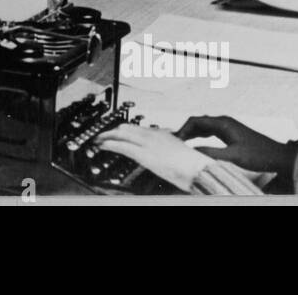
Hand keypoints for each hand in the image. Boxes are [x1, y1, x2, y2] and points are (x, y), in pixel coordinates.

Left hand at [94, 124, 210, 191]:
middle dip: (112, 131)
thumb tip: (163, 153)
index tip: (116, 133)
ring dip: (107, 137)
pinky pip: (122, 146)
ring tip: (98, 140)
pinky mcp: (144, 154)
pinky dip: (109, 145)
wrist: (198, 169)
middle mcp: (153, 135)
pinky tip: (102, 146)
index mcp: (161, 134)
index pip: (137, 128)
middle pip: (126, 128)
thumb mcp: (179, 153)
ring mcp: (148, 143)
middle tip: (102, 135)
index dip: (123, 130)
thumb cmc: (192, 165)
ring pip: (121, 134)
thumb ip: (169, 149)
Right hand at [176, 115, 294, 172]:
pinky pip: (209, 131)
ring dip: (191, 133)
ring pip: (203, 126)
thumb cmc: (258, 155)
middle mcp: (223, 121)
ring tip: (180, 143)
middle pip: (198, 122)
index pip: (196, 121)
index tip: (174, 140)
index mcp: (223, 123)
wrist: (277, 156)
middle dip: (184, 130)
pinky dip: (199, 135)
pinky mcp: (230, 133)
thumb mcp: (233, 156)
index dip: (182, 129)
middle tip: (173, 142)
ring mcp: (227, 126)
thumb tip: (192, 151)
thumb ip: (212, 152)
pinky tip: (195, 143)